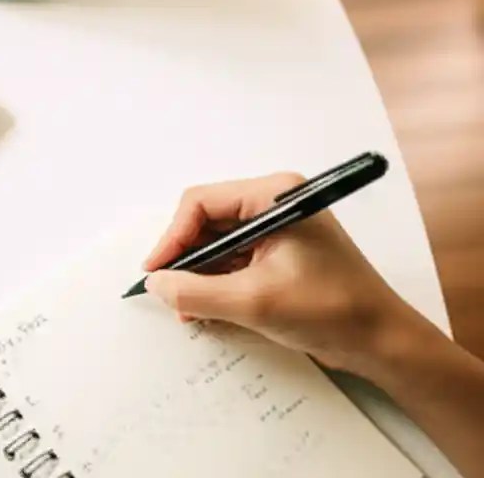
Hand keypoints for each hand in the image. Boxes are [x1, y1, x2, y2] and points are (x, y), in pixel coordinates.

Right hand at [142, 172, 423, 379]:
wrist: (382, 342)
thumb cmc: (331, 310)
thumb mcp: (254, 302)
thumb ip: (196, 291)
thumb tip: (156, 283)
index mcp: (274, 196)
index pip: (201, 203)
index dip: (172, 238)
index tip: (155, 272)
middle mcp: (274, 204)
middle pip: (206, 221)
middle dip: (185, 258)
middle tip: (167, 291)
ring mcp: (278, 229)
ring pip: (217, 243)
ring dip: (198, 274)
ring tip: (185, 307)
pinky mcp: (280, 254)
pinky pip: (233, 260)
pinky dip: (215, 282)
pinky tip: (204, 309)